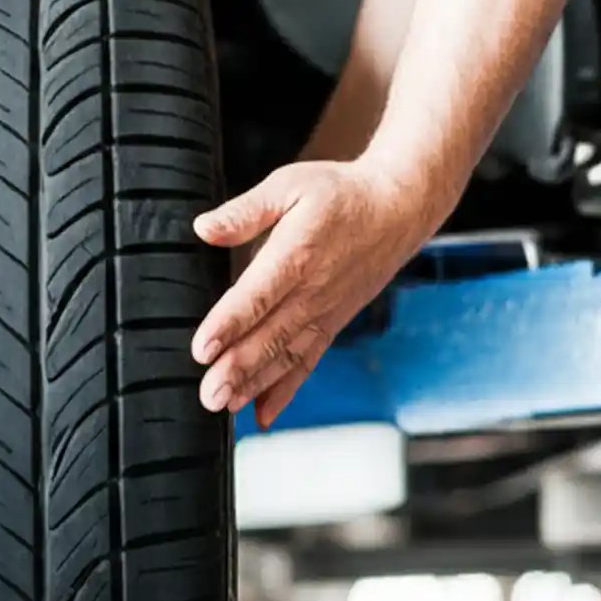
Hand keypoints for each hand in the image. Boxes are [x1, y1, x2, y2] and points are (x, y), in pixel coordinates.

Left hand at [191, 159, 445, 428]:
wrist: (398, 208)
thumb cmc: (339, 194)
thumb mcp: (290, 185)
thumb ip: (245, 211)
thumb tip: (204, 228)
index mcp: (299, 252)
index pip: (258, 294)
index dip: (230, 323)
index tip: (202, 348)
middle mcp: (313, 290)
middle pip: (272, 335)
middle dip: (238, 369)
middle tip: (209, 395)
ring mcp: (325, 312)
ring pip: (287, 356)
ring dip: (255, 385)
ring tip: (225, 408)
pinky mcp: (332, 323)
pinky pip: (307, 362)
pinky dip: (285, 391)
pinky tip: (262, 416)